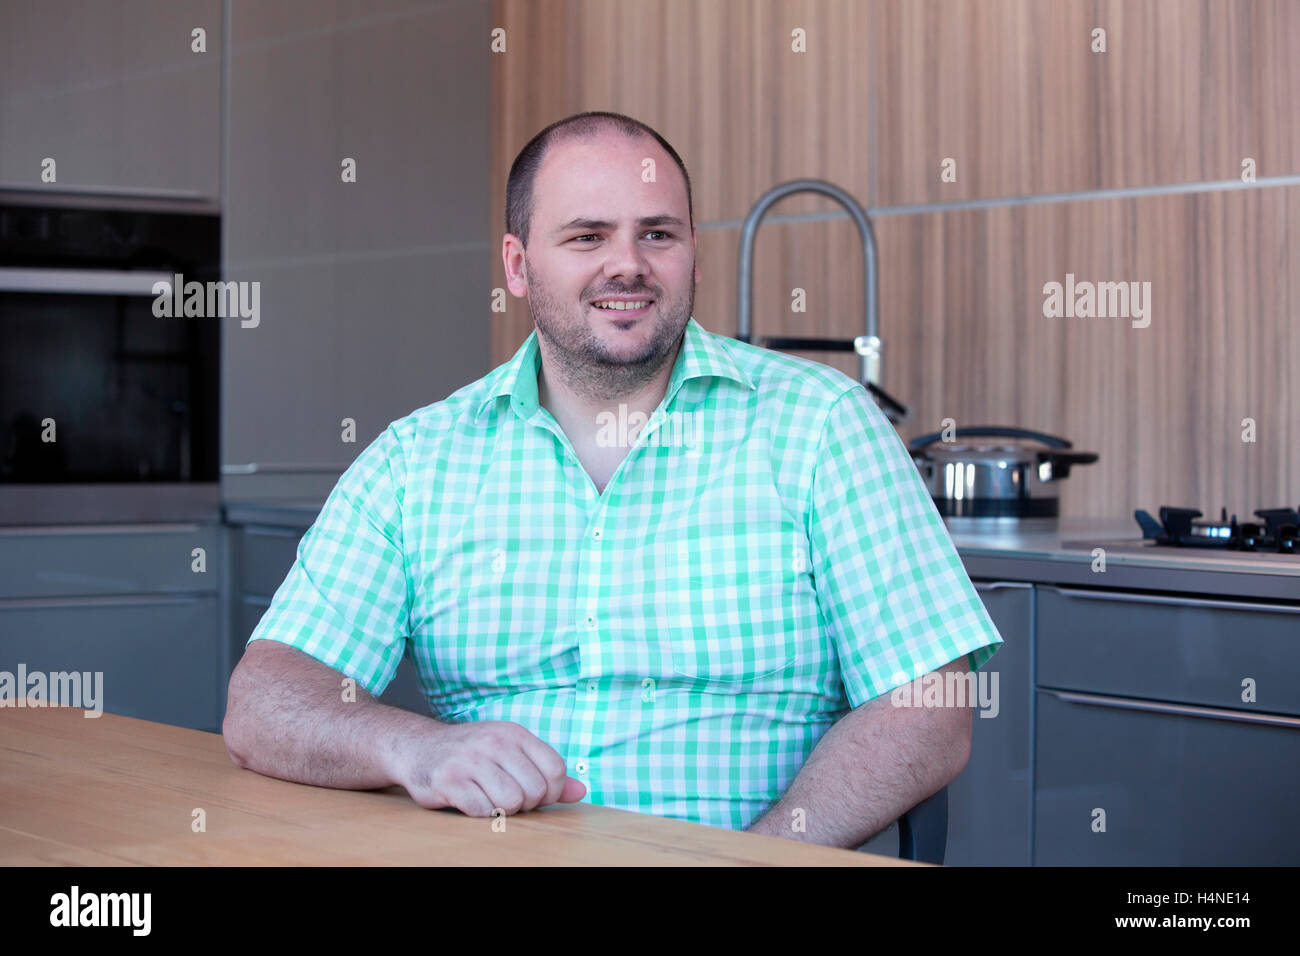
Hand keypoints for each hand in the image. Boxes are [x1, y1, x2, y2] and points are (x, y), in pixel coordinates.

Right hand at [393, 719, 586, 816]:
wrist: (417, 746)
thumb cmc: (472, 753)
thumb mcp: (511, 752)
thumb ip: (546, 772)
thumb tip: (581, 792)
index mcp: (514, 733)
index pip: (555, 769)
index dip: (551, 792)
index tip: (535, 795)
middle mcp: (494, 742)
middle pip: (534, 790)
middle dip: (525, 803)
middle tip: (506, 797)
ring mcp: (470, 760)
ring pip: (510, 803)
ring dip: (502, 810)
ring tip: (488, 798)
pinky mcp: (449, 781)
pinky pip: (482, 811)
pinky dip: (480, 813)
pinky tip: (469, 800)